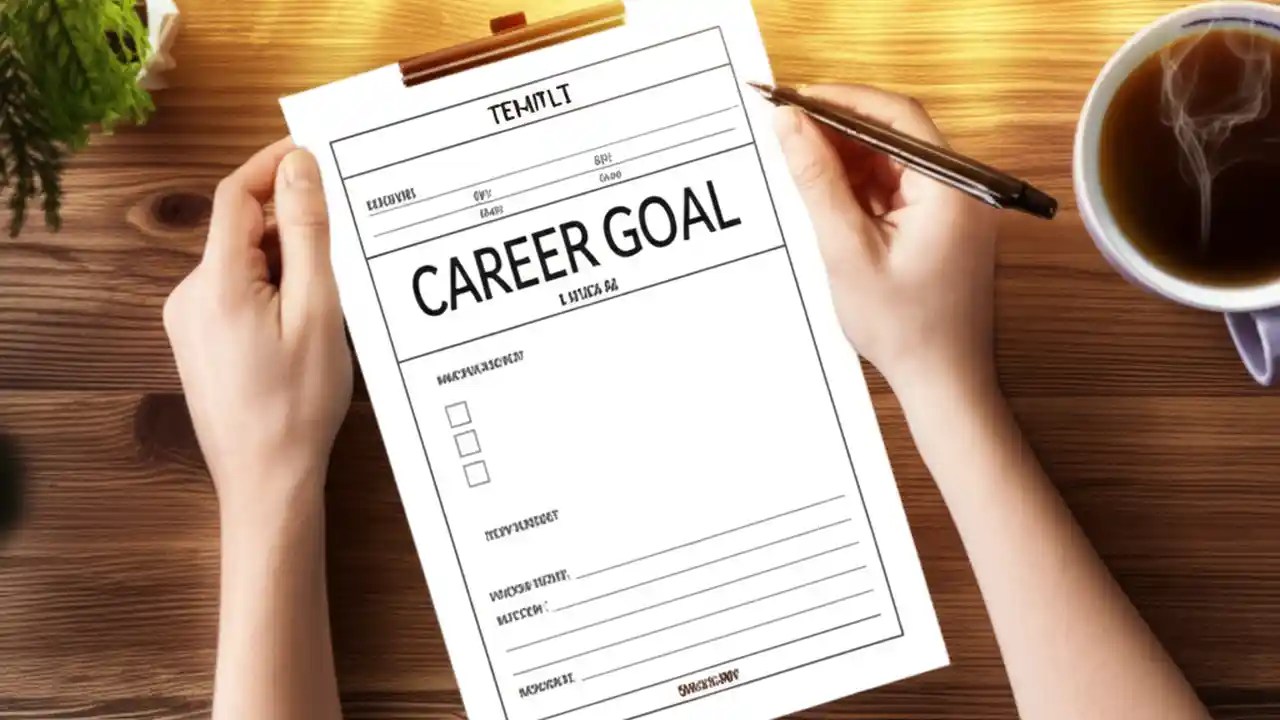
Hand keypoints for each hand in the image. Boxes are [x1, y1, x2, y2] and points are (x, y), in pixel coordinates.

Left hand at [164, 139, 352, 515]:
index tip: (315, 150)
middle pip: (243, 229)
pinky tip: (305, 328)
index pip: (237, 195)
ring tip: (326, 310)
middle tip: (343, 256)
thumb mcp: (318, 311)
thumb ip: (308, 234)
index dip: (274, 164)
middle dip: (293, 230)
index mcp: (216, 284)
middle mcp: (190, 295)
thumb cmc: (297, 405)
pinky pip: (239, 292)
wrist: (266, 479)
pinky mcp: (199, 340)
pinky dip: (275, 292)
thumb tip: (300, 167)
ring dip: (287, 266)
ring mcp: (190, 320)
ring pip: (245, 263)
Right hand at [773, 85, 998, 397]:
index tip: (798, 98)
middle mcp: (961, 189)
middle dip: (839, 129)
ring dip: (847, 159)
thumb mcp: (847, 250)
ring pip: (892, 160)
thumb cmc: (905, 329)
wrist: (942, 381)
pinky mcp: (941, 225)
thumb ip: (817, 181)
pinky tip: (829, 197)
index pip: (896, 116)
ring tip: (801, 166)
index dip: (843, 101)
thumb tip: (791, 125)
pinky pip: (896, 187)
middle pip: (895, 134)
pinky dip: (861, 187)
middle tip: (789, 129)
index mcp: (951, 189)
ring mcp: (954, 207)